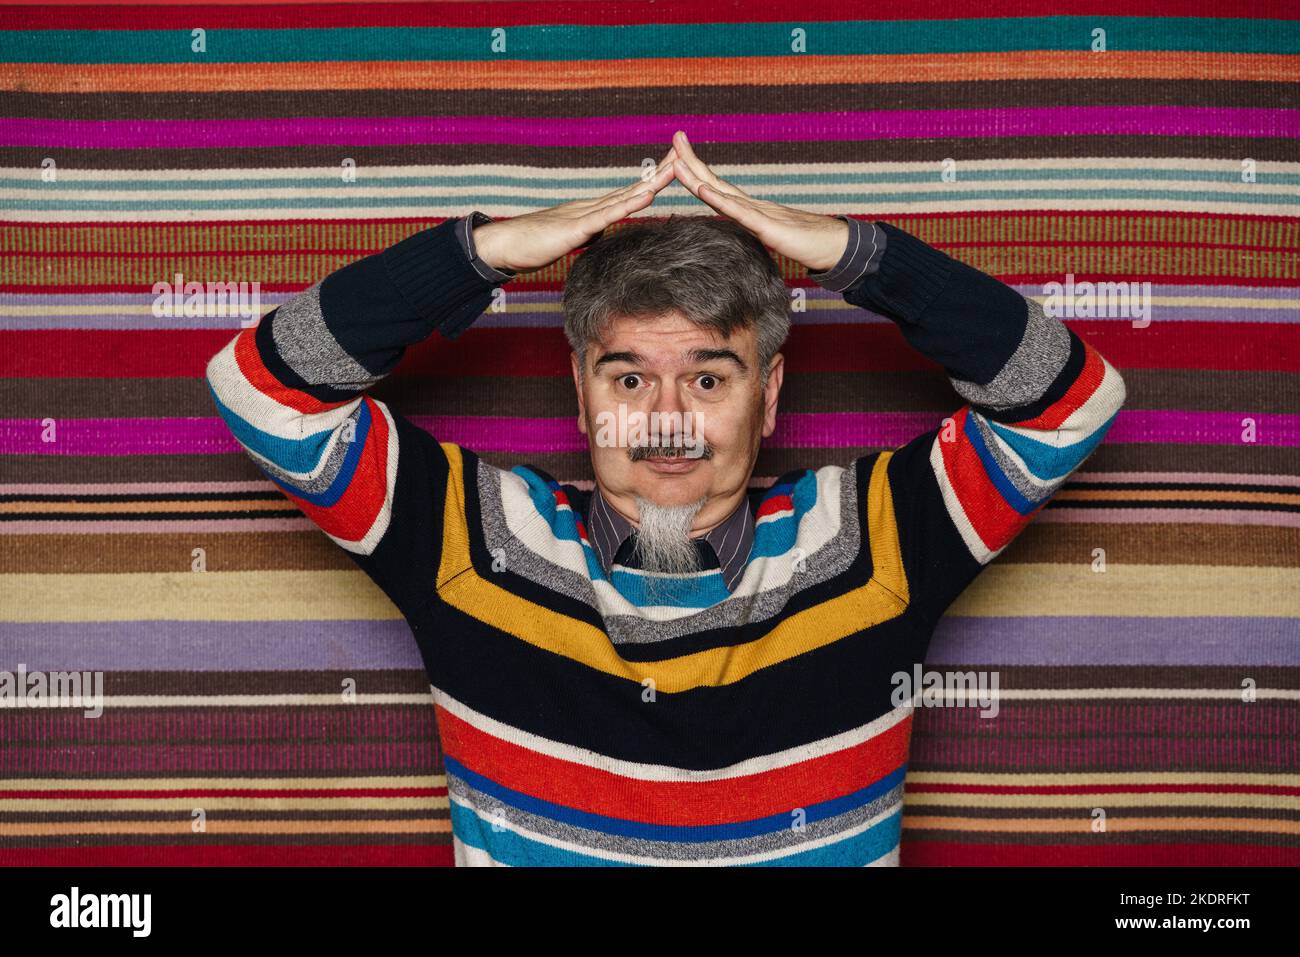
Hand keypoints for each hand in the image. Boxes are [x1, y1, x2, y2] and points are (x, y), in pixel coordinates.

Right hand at [472, 146, 679, 272]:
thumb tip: (601, 233)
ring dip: (651, 183)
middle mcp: (592, 207)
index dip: (651, 180)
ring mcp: (584, 215)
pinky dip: (629, 205)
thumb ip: (588, 234)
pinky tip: (647, 196)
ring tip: (674, 168)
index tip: (674, 166)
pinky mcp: (576, 229)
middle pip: (632, 188)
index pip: (628, 194)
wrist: (505, 244)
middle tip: (683, 153)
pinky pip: (608, 216)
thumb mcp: (571, 240)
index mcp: (592, 212)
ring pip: (624, 197)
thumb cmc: (533, 244)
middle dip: (659, 172)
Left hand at [668, 130, 848, 272]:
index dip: (697, 171)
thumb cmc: (806, 243)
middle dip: (692, 161)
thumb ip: (755, 229)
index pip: (717, 186)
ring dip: (697, 176)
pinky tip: (703, 189)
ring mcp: (759, 214)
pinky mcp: (767, 228)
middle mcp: (751, 206)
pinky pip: (739, 213)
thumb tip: (740, 227)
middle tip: (675, 137)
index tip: (677, 155)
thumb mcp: (771, 236)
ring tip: (677, 159)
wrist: (834, 247)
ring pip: (721, 192)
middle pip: (715, 181)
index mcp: (749, 209)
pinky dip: (719, 200)